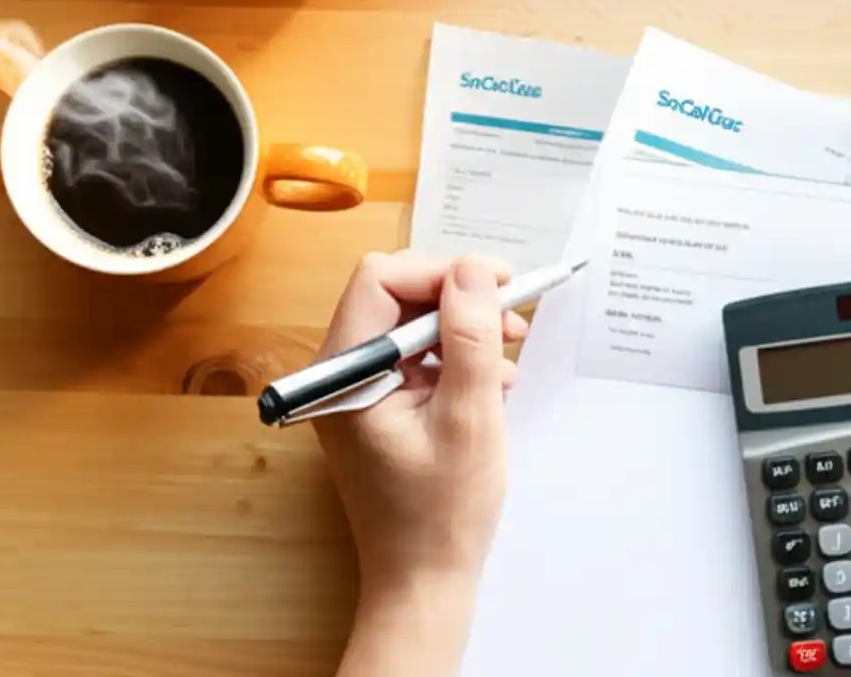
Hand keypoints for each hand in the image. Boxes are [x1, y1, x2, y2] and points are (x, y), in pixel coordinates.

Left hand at [314, 252, 526, 676]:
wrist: (423, 581)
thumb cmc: (443, 512)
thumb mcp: (470, 418)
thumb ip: (470, 338)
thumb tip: (472, 269)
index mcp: (345, 374)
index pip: (381, 280)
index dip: (442, 272)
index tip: (497, 284)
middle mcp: (339, 375)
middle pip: (395, 297)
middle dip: (458, 300)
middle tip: (512, 317)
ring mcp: (357, 392)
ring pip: (409, 326)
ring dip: (463, 331)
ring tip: (509, 354)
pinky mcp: (377, 409)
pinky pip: (414, 360)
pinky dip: (455, 361)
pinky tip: (492, 384)